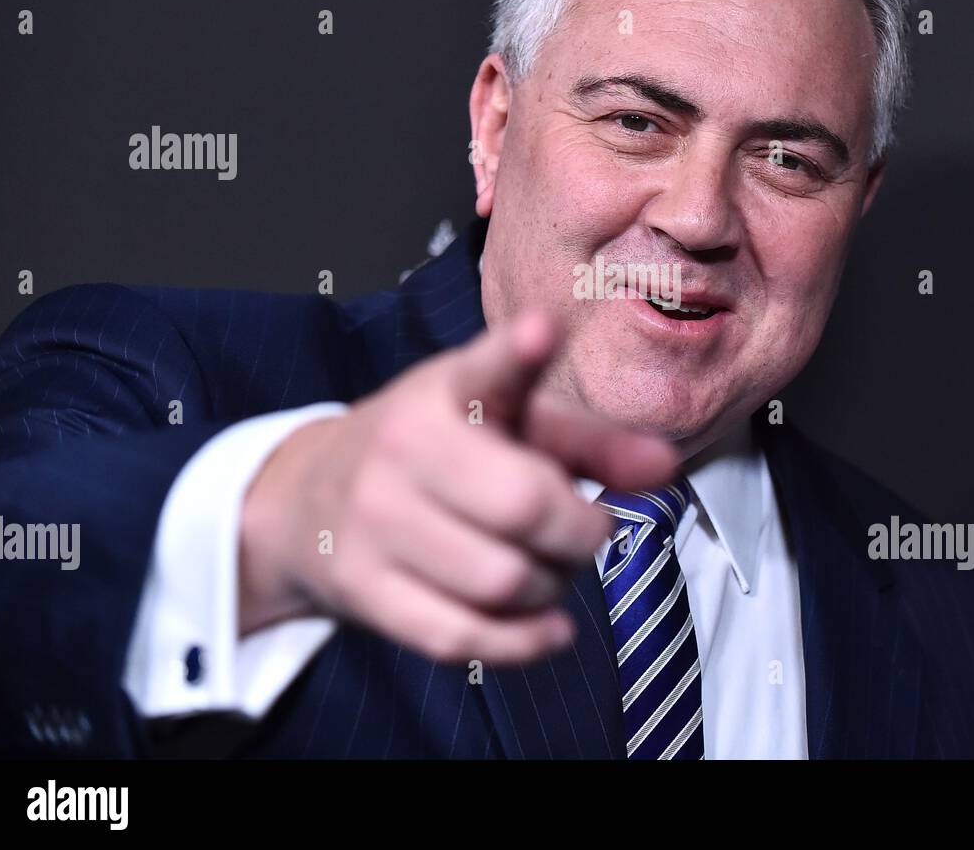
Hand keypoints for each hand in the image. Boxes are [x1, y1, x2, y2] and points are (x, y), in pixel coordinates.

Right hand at [238, 308, 677, 664]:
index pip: (484, 371)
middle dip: (580, 533)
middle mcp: (403, 448)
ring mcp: (375, 522)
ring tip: (551, 571)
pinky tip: (549, 628)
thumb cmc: (435, 451)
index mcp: (445, 391)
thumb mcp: (507, 425)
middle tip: (584, 530)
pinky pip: (458, 635)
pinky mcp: (363, 589)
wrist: (307, 497)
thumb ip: (591, 443)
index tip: (541, 332)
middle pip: (522, 505)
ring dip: (552, 589)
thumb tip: (666, 466)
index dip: (515, 352)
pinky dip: (521, 642)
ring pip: (499, 580)